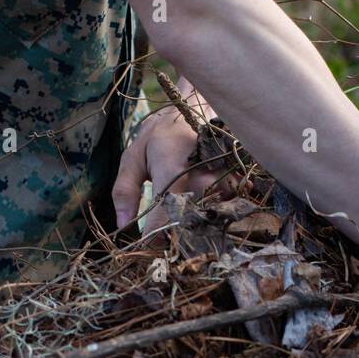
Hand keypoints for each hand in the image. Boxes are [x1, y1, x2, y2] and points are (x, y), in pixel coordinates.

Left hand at [111, 83, 233, 235]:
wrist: (195, 108)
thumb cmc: (160, 137)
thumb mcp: (134, 158)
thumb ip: (125, 191)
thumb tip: (122, 226)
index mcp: (172, 167)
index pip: (165, 212)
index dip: (156, 236)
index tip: (148, 249)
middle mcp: (202, 174)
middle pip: (192, 219)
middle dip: (178, 235)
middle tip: (166, 244)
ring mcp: (223, 178)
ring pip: (211, 216)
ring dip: (197, 226)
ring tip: (186, 229)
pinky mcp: (235, 181)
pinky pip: (226, 209)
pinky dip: (214, 215)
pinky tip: (203, 214)